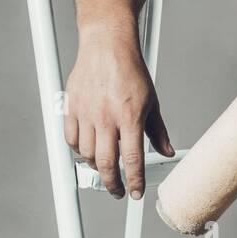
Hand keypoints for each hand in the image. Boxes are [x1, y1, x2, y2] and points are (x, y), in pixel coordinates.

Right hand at [63, 31, 173, 198]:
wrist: (106, 45)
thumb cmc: (129, 70)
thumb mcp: (152, 102)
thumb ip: (158, 131)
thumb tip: (166, 151)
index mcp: (129, 117)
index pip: (132, 159)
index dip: (135, 181)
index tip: (136, 192)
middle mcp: (106, 117)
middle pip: (106, 163)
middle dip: (113, 183)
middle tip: (118, 190)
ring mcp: (86, 113)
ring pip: (86, 154)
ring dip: (96, 167)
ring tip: (105, 168)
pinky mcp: (72, 107)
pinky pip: (70, 138)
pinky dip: (78, 150)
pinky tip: (86, 151)